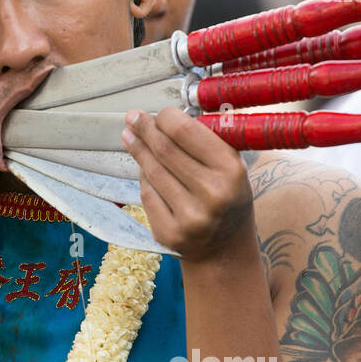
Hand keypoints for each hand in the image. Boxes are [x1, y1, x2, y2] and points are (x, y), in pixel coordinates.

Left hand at [121, 106, 253, 260]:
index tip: (158, 113)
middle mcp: (212, 195)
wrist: (225, 248)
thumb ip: (205, 141)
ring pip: (152, 171)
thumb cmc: (226, 196)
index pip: (185, 132)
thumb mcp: (230, 166)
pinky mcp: (169, 234)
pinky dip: (144, 178)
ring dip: (138, 150)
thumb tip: (163, 116)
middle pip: (164, 150)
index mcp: (231, 171)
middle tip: (132, 117)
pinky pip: (147, 194)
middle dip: (145, 129)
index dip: (166, 117)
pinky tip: (143, 168)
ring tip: (129, 136)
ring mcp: (189, 218)